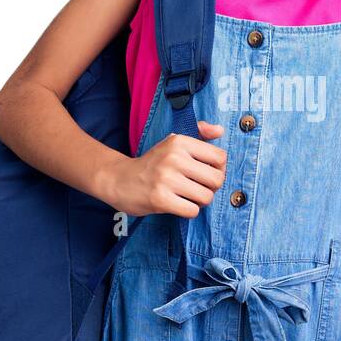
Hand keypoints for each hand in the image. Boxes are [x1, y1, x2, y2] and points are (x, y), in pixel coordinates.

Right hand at [110, 120, 226, 217]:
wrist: (119, 179)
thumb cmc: (153, 163)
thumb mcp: (173, 142)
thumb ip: (199, 133)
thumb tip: (220, 130)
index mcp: (180, 141)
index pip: (220, 157)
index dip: (218, 169)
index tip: (206, 172)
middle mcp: (174, 158)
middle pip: (217, 179)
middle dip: (211, 188)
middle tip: (198, 187)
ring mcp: (166, 179)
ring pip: (206, 197)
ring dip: (200, 201)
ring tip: (188, 196)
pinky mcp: (160, 199)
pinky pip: (192, 211)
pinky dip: (189, 211)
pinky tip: (179, 204)